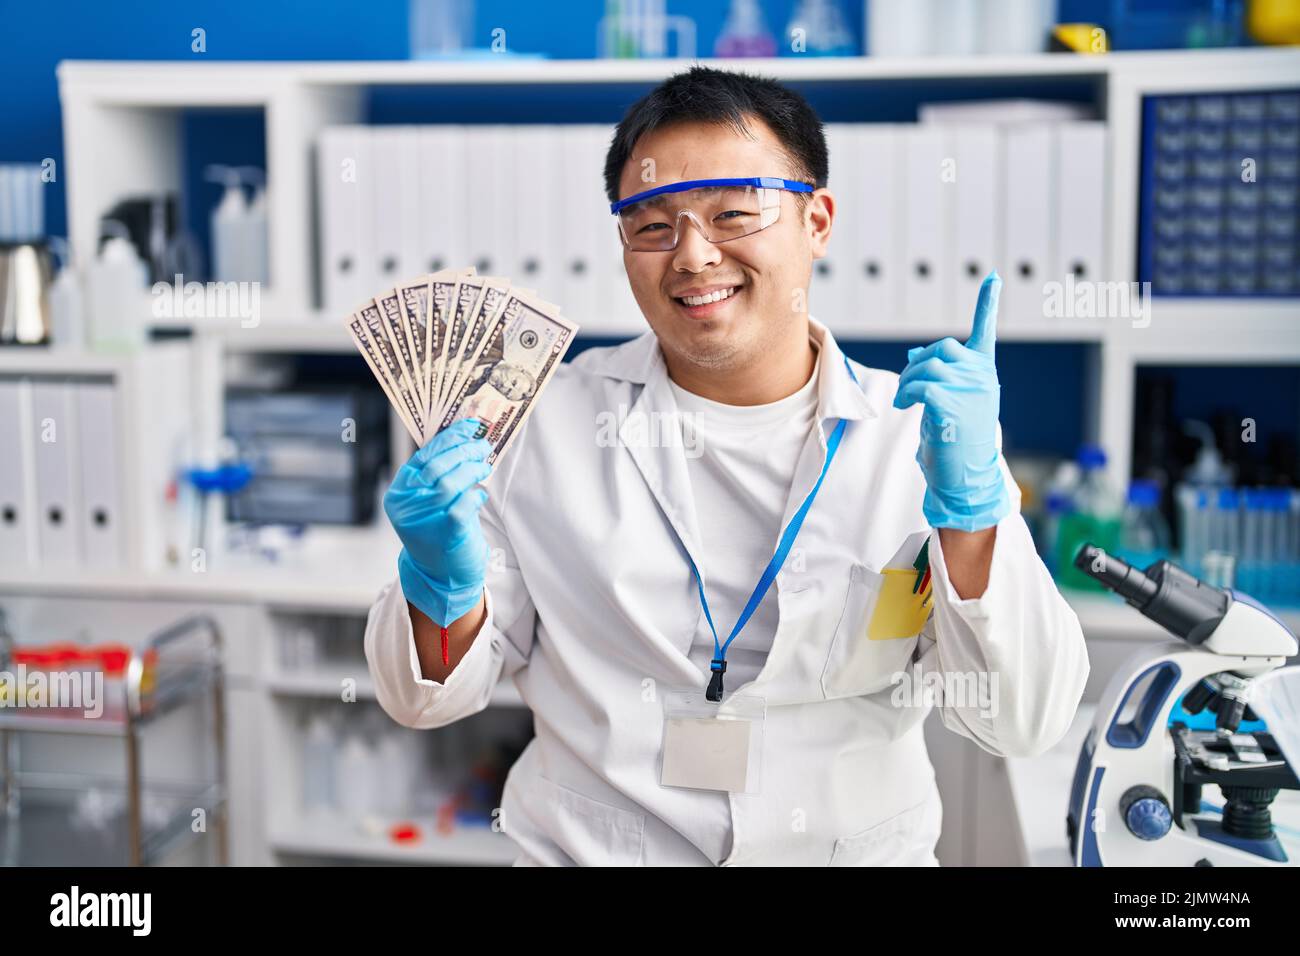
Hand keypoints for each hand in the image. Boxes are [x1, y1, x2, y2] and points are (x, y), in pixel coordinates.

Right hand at [383, 419, 492, 624]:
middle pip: (437, 467)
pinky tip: (481, 493)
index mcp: (399, 493)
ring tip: (484, 463)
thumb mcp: (430, 501)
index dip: (448, 437)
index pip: (424, 456)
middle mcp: (406, 506)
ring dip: (472, 468)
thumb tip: (464, 436)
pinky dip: (475, 495)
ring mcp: (423, 522)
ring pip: (451, 484)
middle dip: (464, 450)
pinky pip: (463, 506)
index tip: (469, 426)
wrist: (441, 576)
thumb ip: (439, 474)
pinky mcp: (444, 536)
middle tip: (483, 444)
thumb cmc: (439, 530)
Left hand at [892, 272, 1008, 532]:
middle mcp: (983, 378)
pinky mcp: (954, 406)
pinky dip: (908, 392)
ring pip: (928, 366)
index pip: (986, 332)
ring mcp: (971, 391)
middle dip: (918, 364)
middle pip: (942, 349)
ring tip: (906, 400)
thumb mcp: (948, 401)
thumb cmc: (955, 440)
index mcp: (985, 374)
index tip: (994, 278)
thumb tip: (913, 356)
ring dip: (908, 381)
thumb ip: (937, 376)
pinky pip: (923, 385)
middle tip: (908, 388)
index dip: (988, 304)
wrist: (965, 477)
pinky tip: (906, 405)